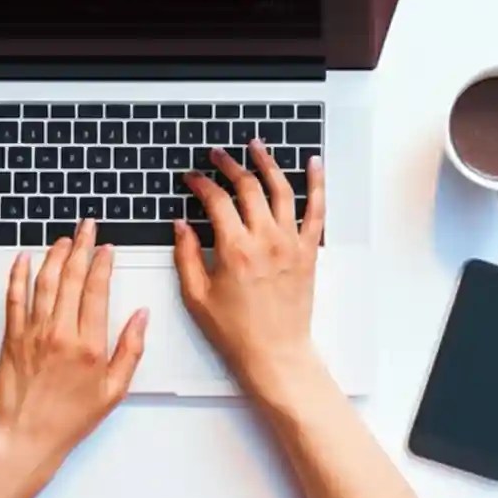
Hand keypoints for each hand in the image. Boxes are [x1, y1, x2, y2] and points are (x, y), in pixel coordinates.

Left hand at [0, 219, 148, 468]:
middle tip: (86, 227)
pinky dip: (18, 275)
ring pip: (43, 282)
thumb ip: (130, 350)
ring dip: (54, 255)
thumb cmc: (70, 419)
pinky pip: (14, 298)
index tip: (106, 248)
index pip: (96, 291)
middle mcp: (60, 333)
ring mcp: (33, 333)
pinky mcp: (12, 337)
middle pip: (70, 278)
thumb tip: (141, 316)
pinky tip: (24, 259)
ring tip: (63, 239)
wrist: (27, 437)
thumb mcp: (115, 390)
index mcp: (89, 346)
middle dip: (80, 247)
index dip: (102, 264)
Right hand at [173, 139, 324, 395]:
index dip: (201, 183)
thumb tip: (180, 225)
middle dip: (229, 165)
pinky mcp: (307, 252)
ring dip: (267, 163)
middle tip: (217, 155)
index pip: (215, 201)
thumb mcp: (197, 296)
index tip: (192, 178)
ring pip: (281, 189)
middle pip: (247, 187)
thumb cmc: (236, 331)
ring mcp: (290, 243)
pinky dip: (316, 184)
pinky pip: (316, 210)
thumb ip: (186, 255)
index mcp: (235, 250)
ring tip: (256, 145)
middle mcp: (265, 241)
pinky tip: (314, 164)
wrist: (275, 352)